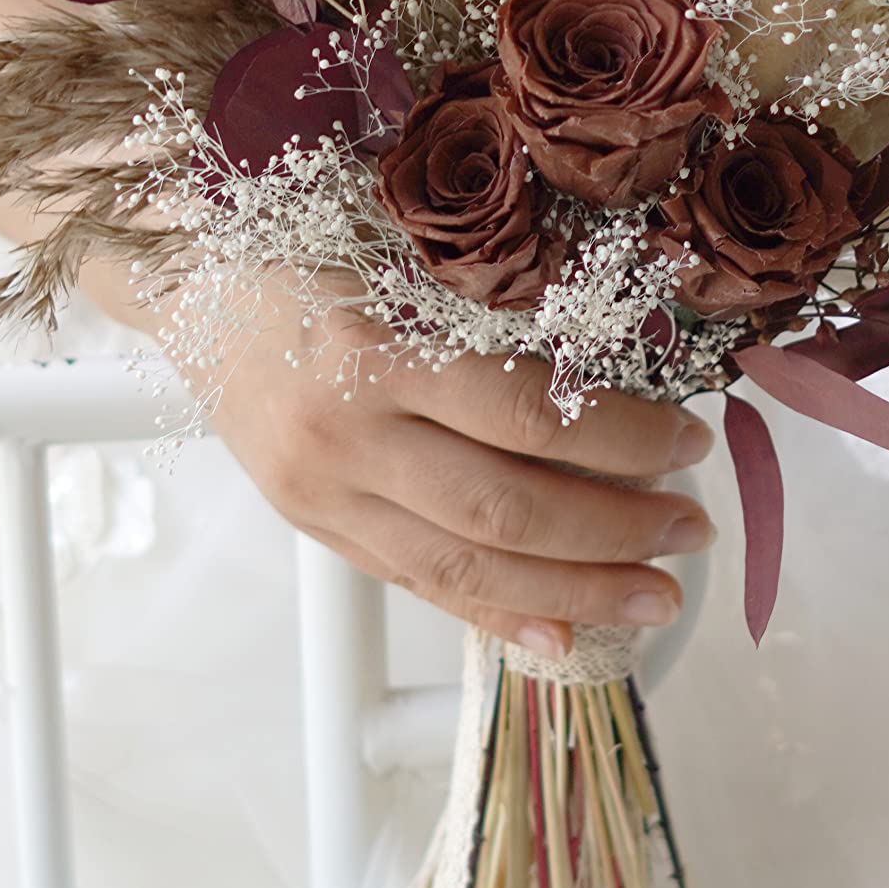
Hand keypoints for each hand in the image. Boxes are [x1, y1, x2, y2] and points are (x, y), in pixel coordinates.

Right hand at [197, 282, 715, 661]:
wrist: (195, 288)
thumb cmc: (313, 252)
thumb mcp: (401, 259)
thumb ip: (489, 319)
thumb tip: (615, 372)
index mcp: (376, 347)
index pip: (523, 412)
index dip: (618, 438)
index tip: (688, 441)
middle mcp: (347, 433)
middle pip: (504, 508)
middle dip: (615, 531)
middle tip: (693, 527)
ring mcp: (326, 493)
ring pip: (466, 566)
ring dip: (576, 591)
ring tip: (657, 593)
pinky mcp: (318, 528)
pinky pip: (418, 586)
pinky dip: (496, 616)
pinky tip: (563, 635)